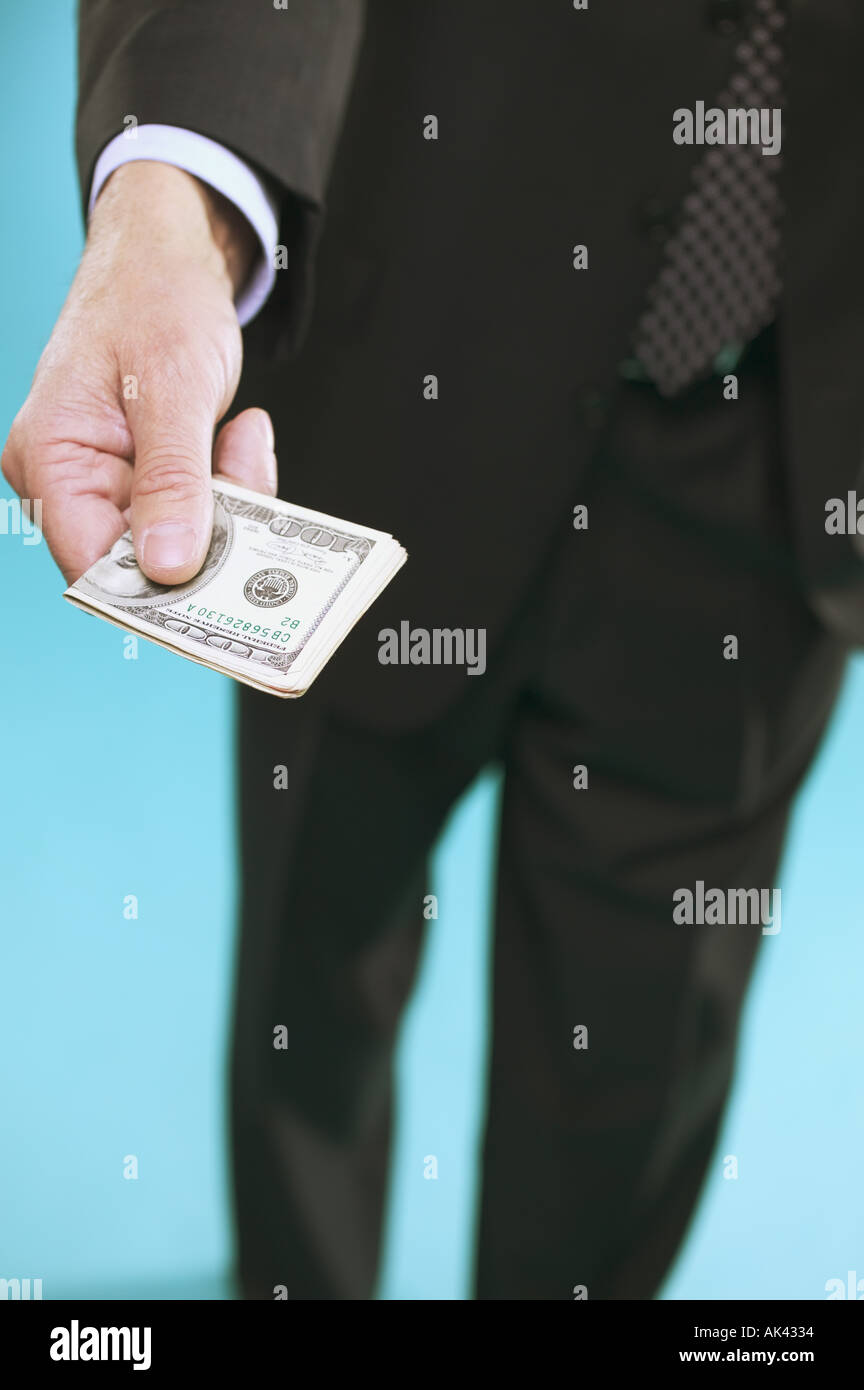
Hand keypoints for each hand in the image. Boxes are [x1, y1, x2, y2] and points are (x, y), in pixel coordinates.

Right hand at [1, 160, 276, 584]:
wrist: (170, 253)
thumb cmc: (154, 296)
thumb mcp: (172, 387)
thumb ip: (171, 480)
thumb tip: (169, 566)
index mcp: (51, 459)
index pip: (92, 563)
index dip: (155, 588)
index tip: (220, 583)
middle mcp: (70, 480)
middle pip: (143, 558)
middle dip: (209, 531)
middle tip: (251, 478)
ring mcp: (108, 481)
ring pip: (179, 537)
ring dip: (228, 499)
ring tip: (243, 435)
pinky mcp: (147, 477)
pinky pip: (195, 509)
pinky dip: (228, 482)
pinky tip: (238, 432)